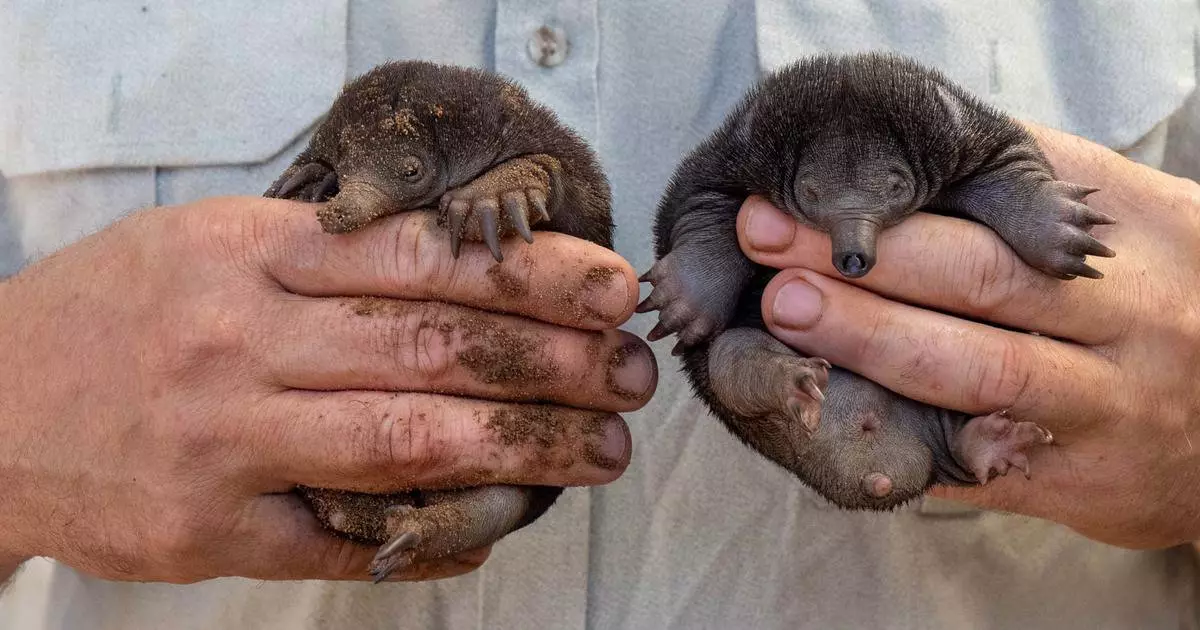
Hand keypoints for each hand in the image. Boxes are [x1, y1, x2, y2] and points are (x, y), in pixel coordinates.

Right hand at [0, 195, 652, 582]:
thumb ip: (328, 260)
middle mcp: (242, 339)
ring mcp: (225, 439)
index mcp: (251, 254)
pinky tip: (494, 528)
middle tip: (632, 374)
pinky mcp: (210, 528)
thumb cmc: (115, 318)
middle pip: (431, 348)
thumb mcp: (209, 247)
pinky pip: (344, 537)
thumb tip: (467, 278)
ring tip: (599, 449)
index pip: (423, 257)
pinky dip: (430, 533)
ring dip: (519, 447)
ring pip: (402, 441)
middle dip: (551, 363)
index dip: (530, 273)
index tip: (610, 288)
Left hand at [735, 123, 1199, 548]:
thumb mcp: (1129, 229)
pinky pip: (973, 461)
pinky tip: (827, 408)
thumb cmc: (1160, 304)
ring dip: (868, 340)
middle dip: (864, 261)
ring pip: (975, 371)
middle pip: (982, 281)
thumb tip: (910, 147)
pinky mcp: (1077, 483)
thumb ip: (1031, 188)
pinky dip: (897, 432)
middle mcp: (1130, 319)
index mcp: (1135, 235)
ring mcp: (1106, 406)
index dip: (901, 198)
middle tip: (769, 240)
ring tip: (786, 313)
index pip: (1007, 201)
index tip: (811, 187)